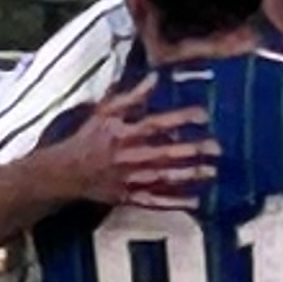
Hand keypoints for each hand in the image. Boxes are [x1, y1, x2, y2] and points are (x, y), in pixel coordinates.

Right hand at [37, 88, 215, 212]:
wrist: (65, 172)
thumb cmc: (88, 137)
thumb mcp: (104, 112)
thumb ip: (131, 96)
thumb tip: (155, 77)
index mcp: (121, 134)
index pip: (155, 124)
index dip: (180, 119)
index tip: (203, 115)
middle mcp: (127, 157)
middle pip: (164, 153)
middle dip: (192, 150)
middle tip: (217, 148)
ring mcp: (128, 180)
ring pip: (163, 178)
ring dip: (188, 175)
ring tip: (212, 172)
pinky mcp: (128, 198)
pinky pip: (154, 201)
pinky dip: (174, 203)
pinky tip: (195, 202)